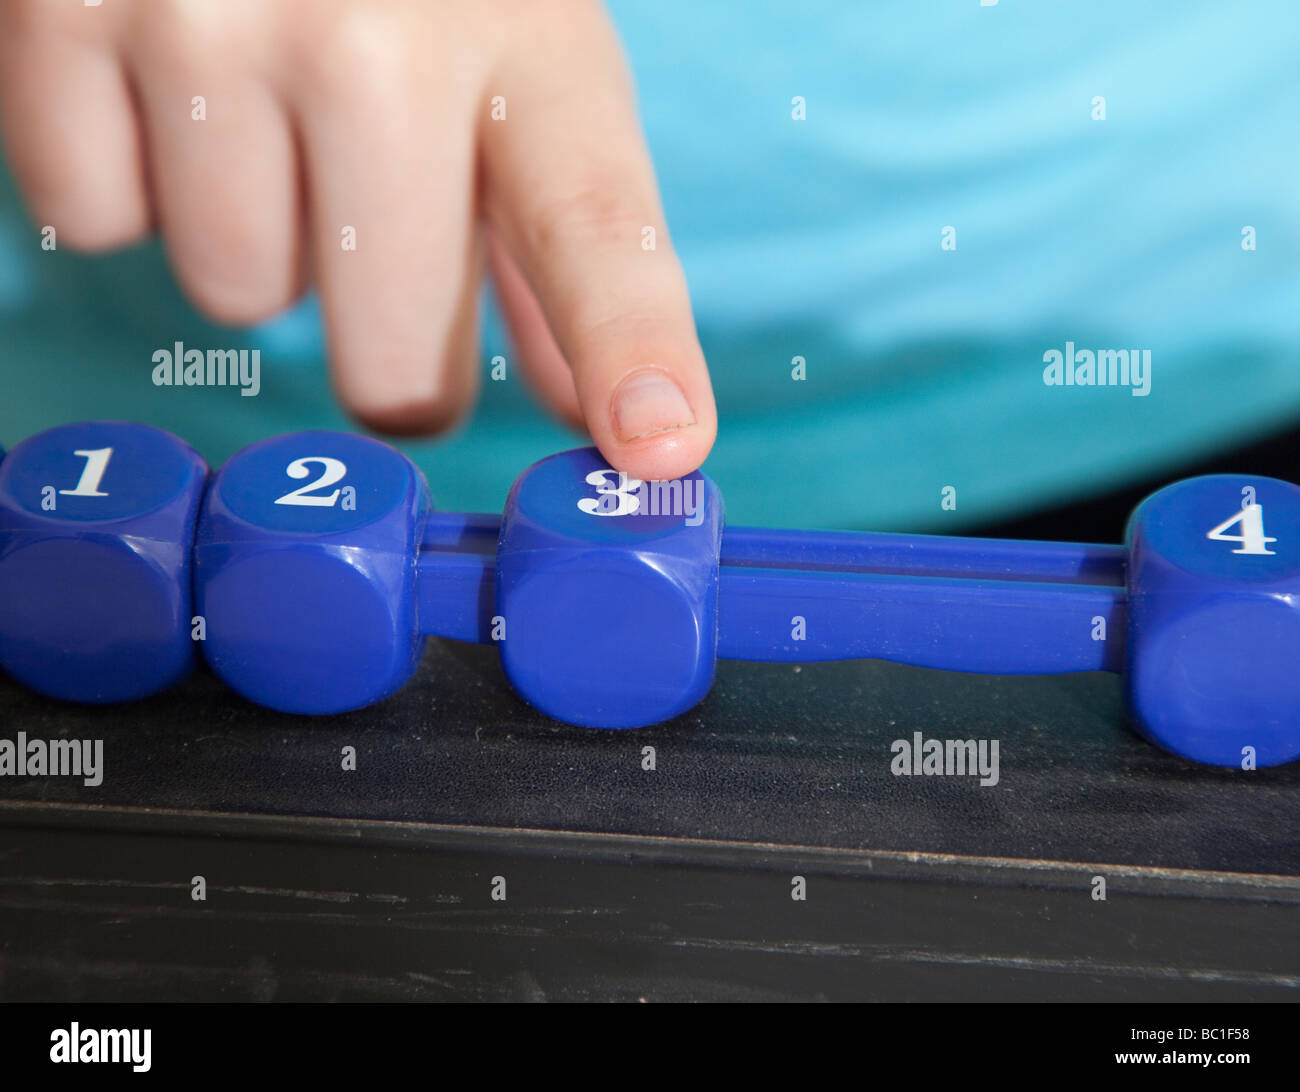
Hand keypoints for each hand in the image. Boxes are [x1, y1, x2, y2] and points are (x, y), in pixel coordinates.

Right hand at [0, 0, 716, 479]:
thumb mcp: (522, 80)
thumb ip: (562, 253)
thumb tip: (600, 416)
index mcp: (528, 49)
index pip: (591, 228)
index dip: (629, 347)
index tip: (660, 446)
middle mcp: (379, 34)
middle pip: (387, 367)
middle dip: (387, 349)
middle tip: (379, 246)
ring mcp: (212, 17)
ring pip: (239, 294)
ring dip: (256, 243)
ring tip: (269, 119)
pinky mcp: (65, 7)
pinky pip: (97, 218)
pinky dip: (129, 178)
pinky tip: (171, 91)